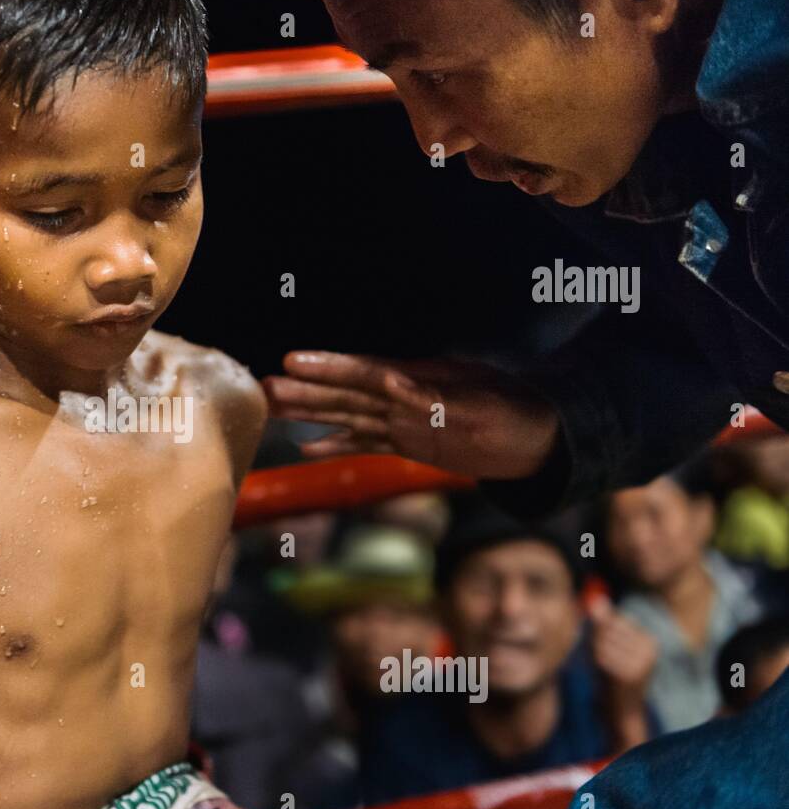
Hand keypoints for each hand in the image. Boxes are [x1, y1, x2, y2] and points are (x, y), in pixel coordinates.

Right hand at [263, 353, 559, 479]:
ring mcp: (404, 421)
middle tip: (261, 386)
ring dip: (309, 411)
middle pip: (345, 392)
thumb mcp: (483, 406)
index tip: (291, 361)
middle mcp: (404, 398)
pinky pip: (363, 442)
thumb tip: (392, 384)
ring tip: (270, 405)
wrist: (547, 436)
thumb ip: (434, 398)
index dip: (327, 367)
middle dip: (304, 389)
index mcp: (419, 381)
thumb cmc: (520, 417)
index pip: (363, 372)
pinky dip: (335, 444)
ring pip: (346, 414)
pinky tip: (306, 447)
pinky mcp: (409, 442)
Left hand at [588, 596, 657, 749]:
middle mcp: (650, 648)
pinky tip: (605, 676)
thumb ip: (603, 624)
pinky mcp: (629, 673)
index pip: (614, 620)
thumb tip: (596, 600)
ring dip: (594, 654)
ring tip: (605, 670)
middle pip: (607, 628)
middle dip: (596, 644)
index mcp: (650, 640)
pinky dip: (596, 664)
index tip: (610, 654)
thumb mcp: (609, 647)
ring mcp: (642, 661)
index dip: (601, 635)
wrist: (622, 713)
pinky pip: (600, 656)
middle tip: (605, 664)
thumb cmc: (612, 677)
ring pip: (601, 641)